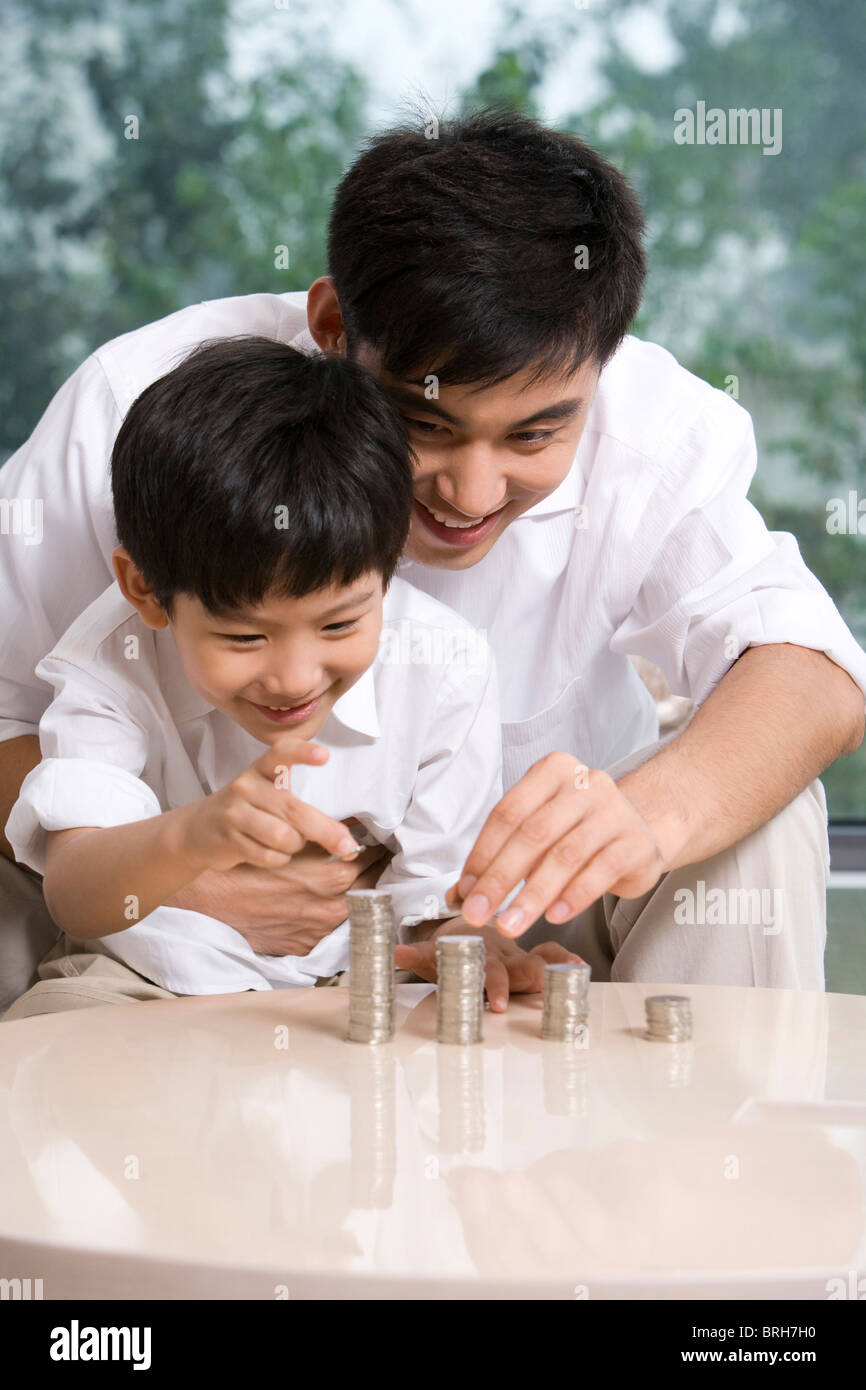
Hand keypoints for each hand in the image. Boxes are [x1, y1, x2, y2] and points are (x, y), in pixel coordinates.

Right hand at [167, 841, 389, 955]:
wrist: (209, 898)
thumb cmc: (246, 864)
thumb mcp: (290, 840)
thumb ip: (326, 836)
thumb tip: (356, 826)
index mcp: (332, 878)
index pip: (373, 859)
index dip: (378, 845)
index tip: (383, 837)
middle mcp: (331, 909)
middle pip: (371, 886)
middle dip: (376, 868)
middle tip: (379, 852)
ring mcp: (318, 931)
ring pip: (356, 908)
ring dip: (361, 889)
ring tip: (361, 873)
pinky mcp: (304, 945)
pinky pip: (334, 927)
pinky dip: (340, 911)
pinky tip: (335, 898)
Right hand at [180, 733, 361, 872]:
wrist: (196, 831)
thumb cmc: (247, 812)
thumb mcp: (267, 795)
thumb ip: (297, 805)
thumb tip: (342, 835)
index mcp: (261, 769)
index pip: (282, 753)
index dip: (303, 753)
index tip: (325, 756)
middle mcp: (247, 786)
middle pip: (294, 809)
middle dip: (326, 831)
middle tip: (347, 845)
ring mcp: (235, 812)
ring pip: (283, 837)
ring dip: (295, 846)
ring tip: (289, 844)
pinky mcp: (228, 838)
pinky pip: (269, 855)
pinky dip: (279, 859)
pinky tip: (271, 853)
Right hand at [394, 917, 585, 1011]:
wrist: (468, 947)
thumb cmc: (452, 954)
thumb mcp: (432, 956)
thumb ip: (415, 956)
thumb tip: (393, 955)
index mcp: (482, 971)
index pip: (490, 980)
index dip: (496, 989)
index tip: (499, 1004)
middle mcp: (503, 972)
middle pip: (521, 976)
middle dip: (534, 980)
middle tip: (548, 982)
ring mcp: (519, 964)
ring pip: (539, 968)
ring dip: (554, 969)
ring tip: (573, 970)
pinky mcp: (529, 953)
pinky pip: (551, 954)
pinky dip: (563, 957)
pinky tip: (579, 963)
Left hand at [443, 752, 667, 937]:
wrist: (639, 831)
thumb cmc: (578, 830)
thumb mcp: (539, 833)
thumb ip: (501, 858)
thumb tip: (460, 895)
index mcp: (552, 771)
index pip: (508, 812)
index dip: (482, 853)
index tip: (465, 890)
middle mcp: (585, 784)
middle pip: (533, 834)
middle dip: (500, 879)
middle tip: (478, 913)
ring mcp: (614, 812)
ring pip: (565, 856)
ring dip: (532, 895)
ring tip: (510, 924)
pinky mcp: (635, 844)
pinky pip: (600, 872)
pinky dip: (573, 897)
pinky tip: (553, 916)